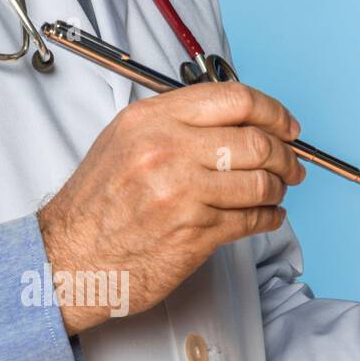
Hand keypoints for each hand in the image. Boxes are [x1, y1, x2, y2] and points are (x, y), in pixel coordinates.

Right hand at [38, 83, 304, 334]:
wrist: (68, 260)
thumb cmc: (93, 209)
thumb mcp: (122, 143)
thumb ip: (173, 125)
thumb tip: (231, 123)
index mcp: (151, 121)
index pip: (234, 100)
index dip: (273, 112)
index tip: (286, 126)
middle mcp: (167, 151)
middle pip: (255, 142)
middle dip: (285, 155)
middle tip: (292, 165)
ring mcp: (181, 194)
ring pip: (259, 183)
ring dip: (278, 189)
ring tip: (277, 192)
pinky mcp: (193, 234)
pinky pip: (249, 220)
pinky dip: (268, 218)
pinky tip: (266, 217)